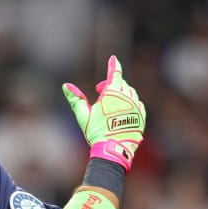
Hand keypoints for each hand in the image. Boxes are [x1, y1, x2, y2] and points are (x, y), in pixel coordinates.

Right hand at [62, 55, 145, 170]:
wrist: (113, 150)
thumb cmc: (97, 132)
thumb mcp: (84, 115)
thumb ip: (76, 98)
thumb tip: (66, 86)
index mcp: (112, 93)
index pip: (114, 74)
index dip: (113, 65)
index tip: (113, 58)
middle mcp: (127, 96)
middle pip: (121, 84)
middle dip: (111, 86)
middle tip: (100, 93)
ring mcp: (136, 106)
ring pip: (131, 93)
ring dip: (122, 94)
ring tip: (111, 105)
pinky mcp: (142, 116)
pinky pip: (138, 104)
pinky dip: (131, 103)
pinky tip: (123, 111)